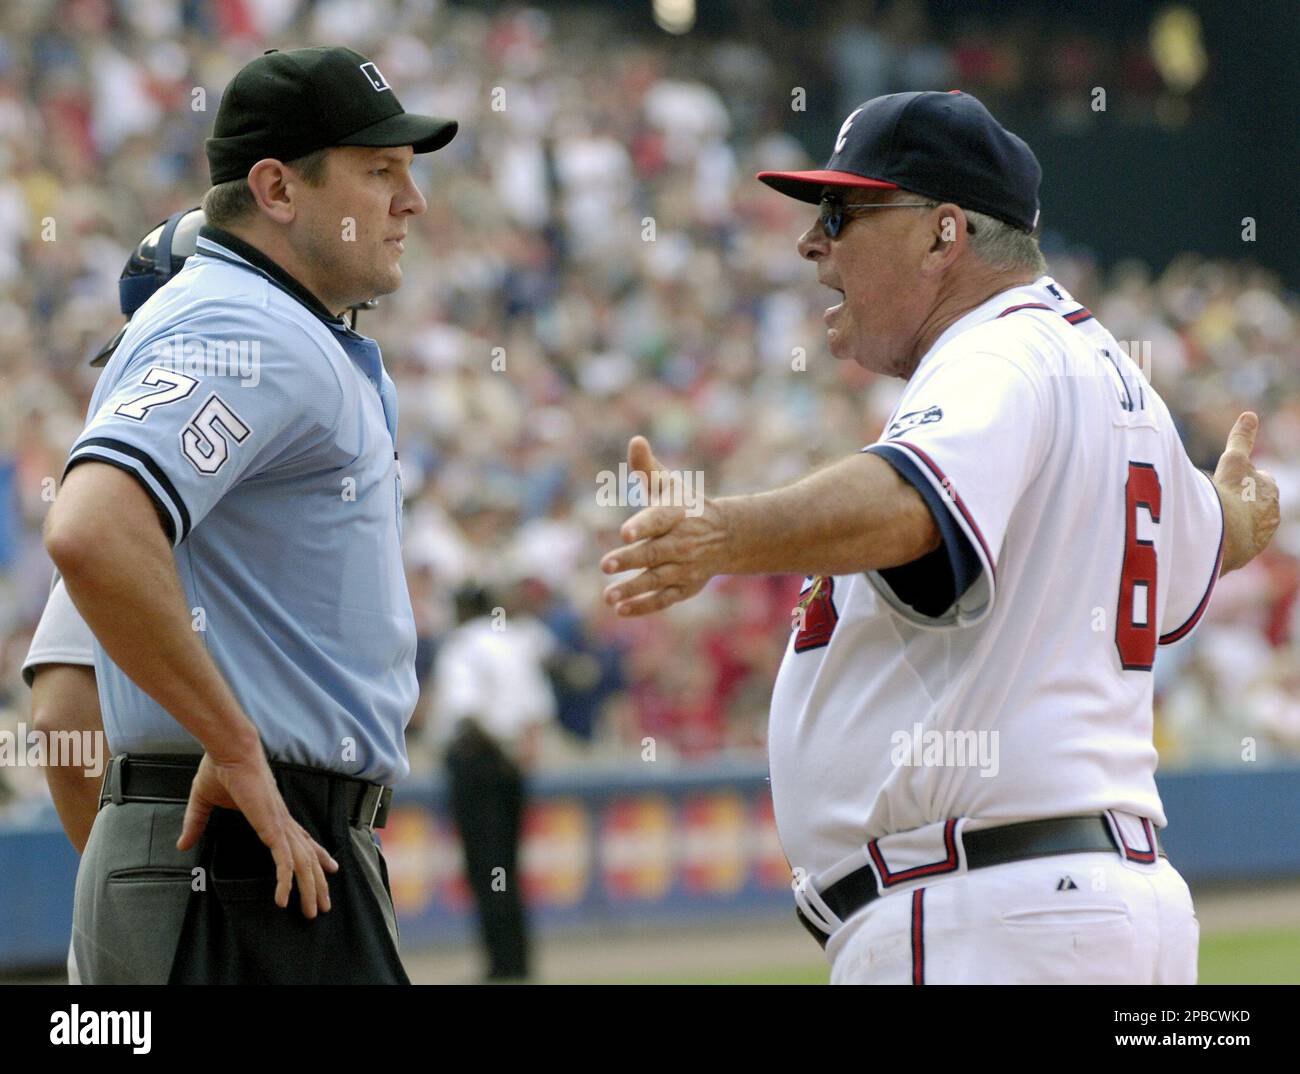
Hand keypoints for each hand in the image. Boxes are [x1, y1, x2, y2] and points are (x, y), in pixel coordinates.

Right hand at [177, 750, 338, 917]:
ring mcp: (279, 825)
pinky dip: (286, 881)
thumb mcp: (204, 802)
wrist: (228, 750)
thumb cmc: (220, 769)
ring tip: (312, 911)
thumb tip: (181, 844)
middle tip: (323, 905)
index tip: (328, 870)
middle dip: (317, 882)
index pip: (300, 841)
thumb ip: (196, 824)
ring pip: (302, 863)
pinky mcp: (271, 826)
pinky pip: (284, 860)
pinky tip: (284, 899)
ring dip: (308, 888)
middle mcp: (282, 821)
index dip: (315, 856)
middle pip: (307, 858)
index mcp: (273, 815)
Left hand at [600, 436, 727, 615]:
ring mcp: (685, 567)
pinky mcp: (685, 587)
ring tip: (608, 595)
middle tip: (605, 564)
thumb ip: (647, 467)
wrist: (726, 536)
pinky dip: (644, 606)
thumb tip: (636, 440)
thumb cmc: (686, 506)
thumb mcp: (669, 484)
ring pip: (657, 580)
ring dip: (633, 588)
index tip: (624, 532)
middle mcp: (682, 542)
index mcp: (676, 515)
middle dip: (631, 559)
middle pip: (654, 553)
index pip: (658, 519)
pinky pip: (664, 599)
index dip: (642, 526)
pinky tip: (621, 609)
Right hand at [1213, 411, 1279, 573]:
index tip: (1233, 485)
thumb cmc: (1230, 494)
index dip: (1244, 480)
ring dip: (1235, 522)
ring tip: (1215, 520)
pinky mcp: (1248, 552)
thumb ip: (1241, 439)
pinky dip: (1230, 540)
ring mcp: (1260, 534)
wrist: (1227, 534)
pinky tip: (1216, 537)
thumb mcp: (1233, 461)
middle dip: (1241, 501)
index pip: (1260, 480)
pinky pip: (1239, 543)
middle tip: (1220, 500)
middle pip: (1254, 502)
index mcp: (1268, 489)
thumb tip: (1249, 414)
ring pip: (1247, 524)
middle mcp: (1270, 512)